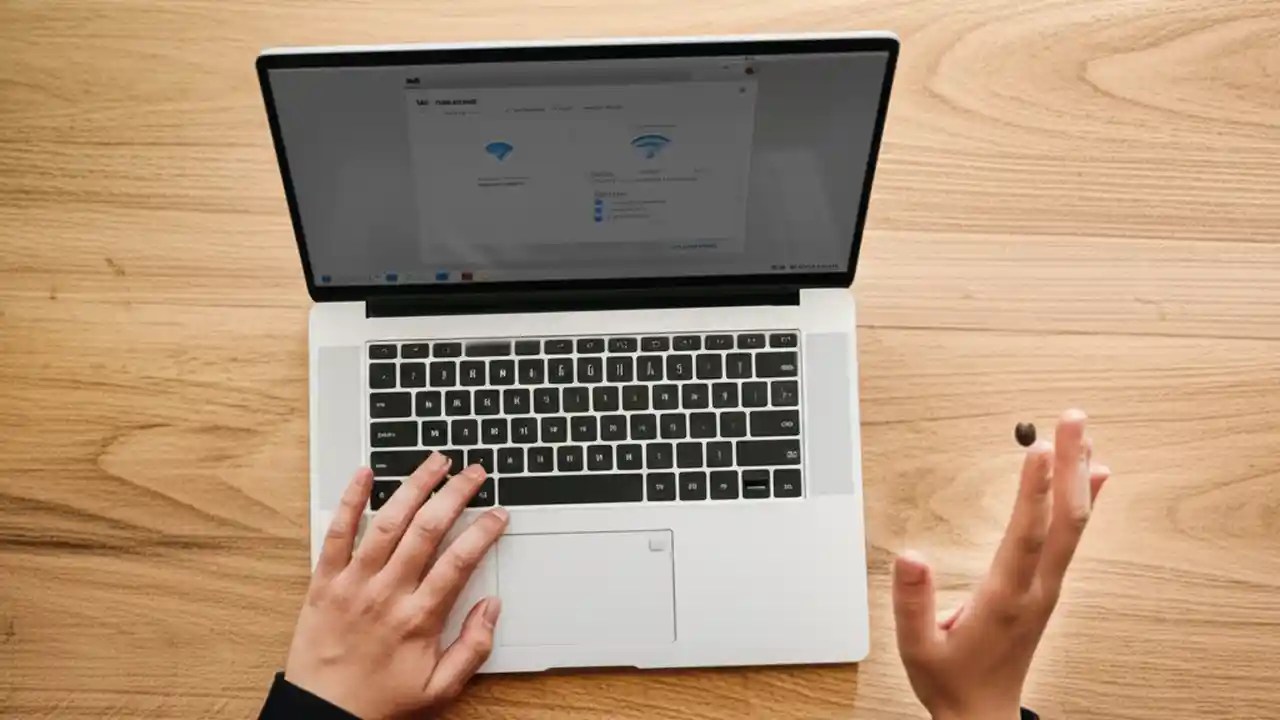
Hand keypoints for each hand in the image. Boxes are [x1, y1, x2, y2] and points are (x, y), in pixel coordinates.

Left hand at [285, 454, 508, 718]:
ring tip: (434, 462)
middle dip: (455, 494)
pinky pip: (338, 533)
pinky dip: (351, 501)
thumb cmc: (381, 701)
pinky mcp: (324, 581)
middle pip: (427, 530)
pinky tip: (365, 474)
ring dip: (414, 487)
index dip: (483, 532)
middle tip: (473, 473)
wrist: (322, 714)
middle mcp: (387, 593)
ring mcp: (354, 583)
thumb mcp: (441, 688)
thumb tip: (492, 608)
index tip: (498, 514)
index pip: (459, 561)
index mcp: (419, 618)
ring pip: (388, 522)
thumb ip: (474, 647)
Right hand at [893, 409, 1110, 719]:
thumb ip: (913, 602)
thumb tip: (910, 555)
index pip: (1027, 536)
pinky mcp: (1047, 587)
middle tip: (1073, 420)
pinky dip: (1082, 500)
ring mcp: (1047, 588)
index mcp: (1006, 599)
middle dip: (1069, 465)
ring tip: (1083, 435)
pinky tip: (1091, 477)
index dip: (1034, 492)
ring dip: (1078, 476)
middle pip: (1064, 520)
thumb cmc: (951, 681)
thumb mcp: (917, 648)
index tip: (1038, 449)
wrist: (982, 714)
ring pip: (1074, 525)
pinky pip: (1072, 536)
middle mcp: (1037, 590)